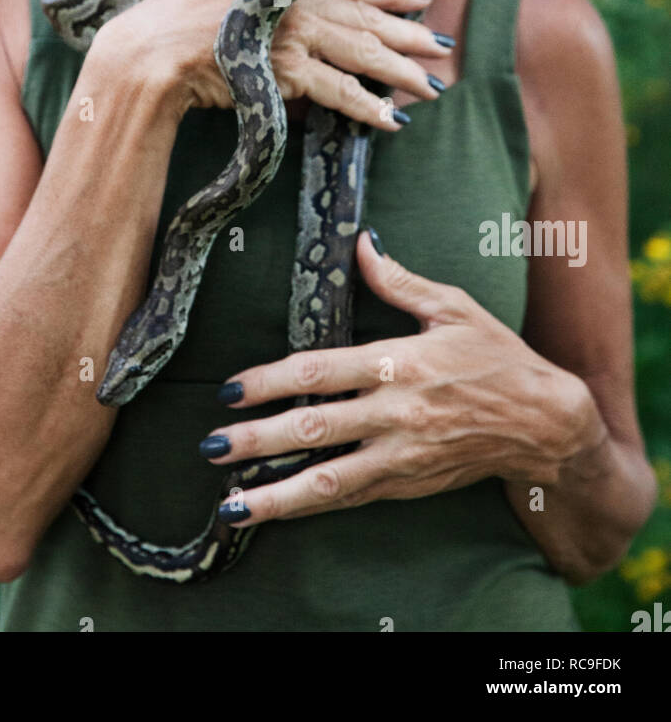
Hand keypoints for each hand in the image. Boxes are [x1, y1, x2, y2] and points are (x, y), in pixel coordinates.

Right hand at [110, 0, 453, 129]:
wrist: (154, 50)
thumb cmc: (175, 8)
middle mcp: (299, 4)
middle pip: (367, 21)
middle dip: (410, 35)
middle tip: (445, 48)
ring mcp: (295, 37)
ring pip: (361, 54)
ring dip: (402, 72)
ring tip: (434, 88)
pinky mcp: (286, 70)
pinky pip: (337, 90)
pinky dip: (367, 106)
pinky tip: (393, 120)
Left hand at [199, 232, 601, 524]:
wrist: (544, 424)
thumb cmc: (498, 357)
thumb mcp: (453, 307)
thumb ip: (399, 281)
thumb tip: (360, 245)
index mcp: (400, 363)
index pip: (321, 371)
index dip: (272, 380)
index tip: (233, 386)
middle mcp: (396, 414)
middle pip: (314, 429)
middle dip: (257, 439)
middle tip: (212, 445)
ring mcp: (401, 455)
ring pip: (328, 480)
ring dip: (275, 493)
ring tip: (230, 504)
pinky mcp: (407, 483)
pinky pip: (350, 498)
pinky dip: (310, 506)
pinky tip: (275, 510)